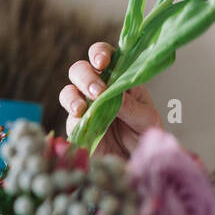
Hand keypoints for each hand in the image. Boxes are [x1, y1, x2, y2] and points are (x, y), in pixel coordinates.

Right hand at [59, 41, 162, 158]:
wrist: (137, 161)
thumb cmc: (144, 134)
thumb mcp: (146, 119)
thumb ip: (131, 106)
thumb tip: (114, 93)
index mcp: (118, 77)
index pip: (104, 55)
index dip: (99, 53)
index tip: (102, 62)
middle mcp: (98, 88)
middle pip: (80, 70)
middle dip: (86, 77)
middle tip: (97, 92)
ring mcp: (85, 106)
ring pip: (68, 91)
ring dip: (73, 97)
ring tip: (83, 109)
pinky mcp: (77, 127)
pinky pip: (69, 119)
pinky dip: (74, 120)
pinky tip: (83, 123)